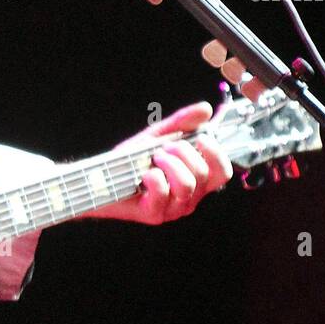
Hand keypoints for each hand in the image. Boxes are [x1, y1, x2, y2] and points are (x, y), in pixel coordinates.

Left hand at [92, 101, 232, 224]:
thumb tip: (206, 109)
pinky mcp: (155, 214)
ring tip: (154, 158)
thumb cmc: (132, 161)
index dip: (216, 153)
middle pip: (203, 174)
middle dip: (183, 152)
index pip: (222, 172)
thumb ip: (182, 123)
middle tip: (163, 148)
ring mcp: (173, 209)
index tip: (199, 139)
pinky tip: (143, 174)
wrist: (101, 178)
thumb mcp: (158, 137)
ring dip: (169, 163)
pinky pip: (162, 191)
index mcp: (196, 182)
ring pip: (187, 184)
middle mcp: (189, 198)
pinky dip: (153, 176)